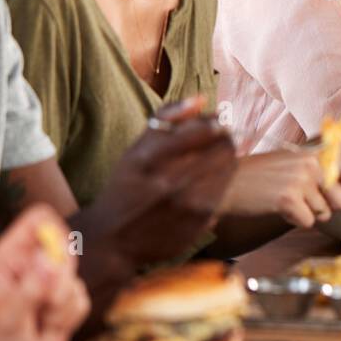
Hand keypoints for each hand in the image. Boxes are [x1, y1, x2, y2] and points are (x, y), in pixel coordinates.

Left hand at [0, 204, 88, 340]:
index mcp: (12, 255)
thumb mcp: (7, 314)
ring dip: (61, 306)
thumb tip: (50, 260)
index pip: (39, 219)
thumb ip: (30, 287)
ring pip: (76, 280)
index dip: (54, 232)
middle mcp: (34, 263)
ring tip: (39, 320)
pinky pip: (82, 299)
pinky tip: (49, 326)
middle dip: (60, 280)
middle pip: (66, 248)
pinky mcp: (67, 299)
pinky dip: (68, 318)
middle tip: (44, 301)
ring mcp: (52, 280)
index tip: (55, 258)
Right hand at [87, 96, 237, 267]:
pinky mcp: (200, 224)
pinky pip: (223, 194)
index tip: (215, 123)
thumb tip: (202, 99)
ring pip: (228, 170)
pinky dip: (219, 184)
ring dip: (225, 160)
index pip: (206, 130)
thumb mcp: (135, 150)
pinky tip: (203, 185)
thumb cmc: (125, 188)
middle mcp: (171, 183)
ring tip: (211, 160)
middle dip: (225, 139)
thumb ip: (166, 119)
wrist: (112, 241)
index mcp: (152, 159)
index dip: (216, 124)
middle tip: (220, 139)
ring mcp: (188, 206)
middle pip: (224, 148)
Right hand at [223, 150, 340, 227]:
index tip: (337, 191)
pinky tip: (278, 207)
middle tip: (302, 199)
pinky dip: (294, 220)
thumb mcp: (294, 161)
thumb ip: (323, 169)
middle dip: (326, 206)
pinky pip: (308, 222)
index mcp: (316, 152)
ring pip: (324, 213)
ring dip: (307, 213)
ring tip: (285, 199)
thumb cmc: (262, 174)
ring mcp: (301, 180)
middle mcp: (312, 163)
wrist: (227, 180)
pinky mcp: (289, 199)